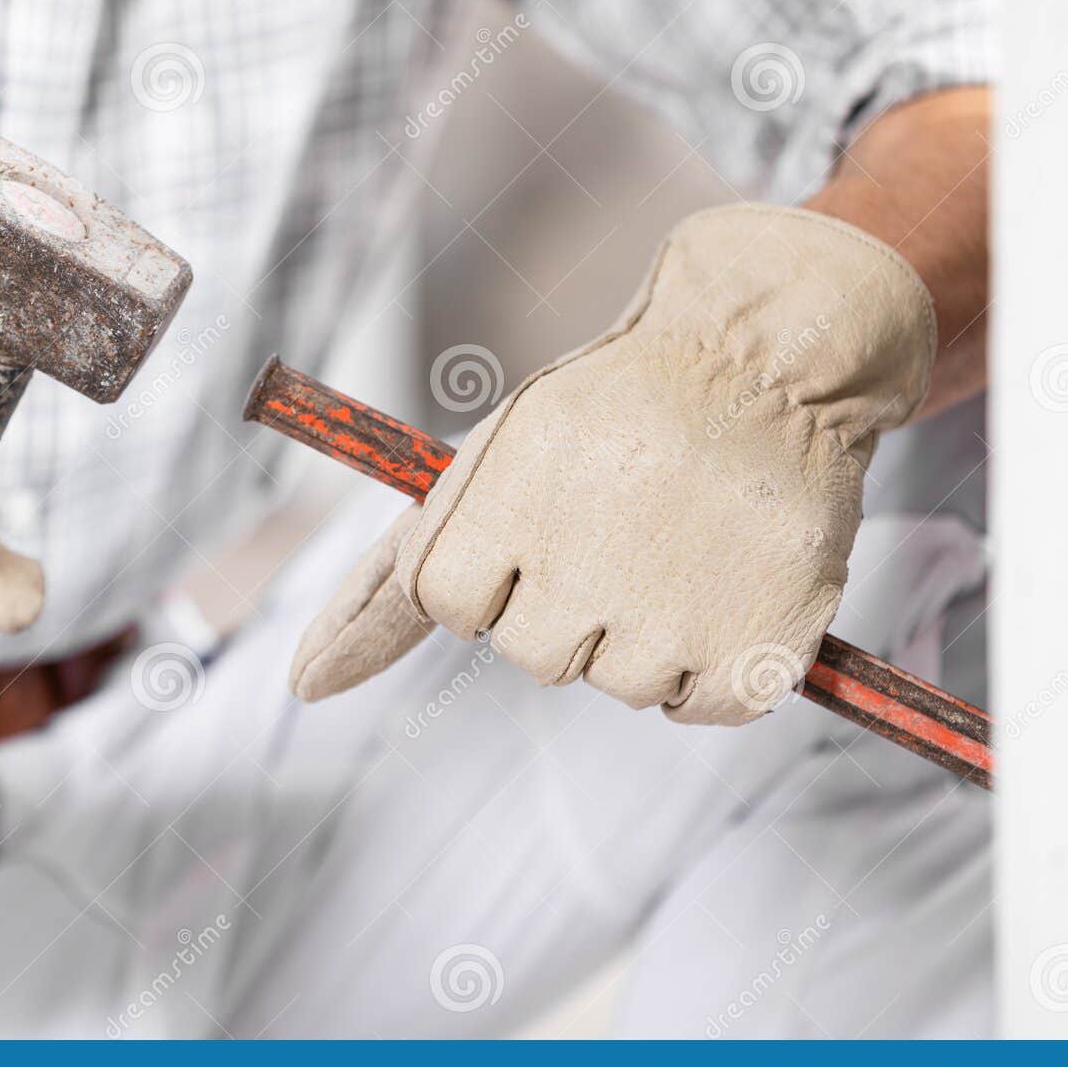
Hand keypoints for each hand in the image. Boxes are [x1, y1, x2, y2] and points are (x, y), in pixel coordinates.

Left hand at [291, 203, 933, 723]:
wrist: (763, 359)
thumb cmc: (602, 421)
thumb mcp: (482, 473)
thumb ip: (385, 588)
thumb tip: (302, 687)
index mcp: (500, 508)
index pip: (452, 605)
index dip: (496, 564)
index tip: (544, 510)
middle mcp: (585, 566)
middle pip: (536, 654)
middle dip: (568, 599)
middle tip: (622, 520)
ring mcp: (679, 613)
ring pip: (621, 684)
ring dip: (645, 630)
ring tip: (684, 539)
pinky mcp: (765, 645)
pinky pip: (703, 707)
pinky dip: (712, 665)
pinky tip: (725, 584)